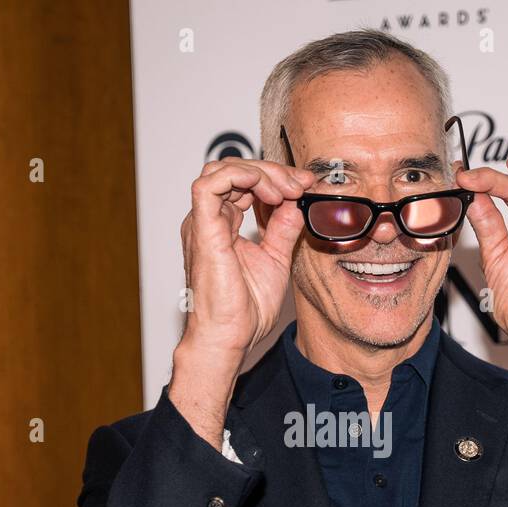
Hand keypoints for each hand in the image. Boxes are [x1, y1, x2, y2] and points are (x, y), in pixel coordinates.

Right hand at [172, 159, 315, 446]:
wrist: (228, 338)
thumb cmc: (243, 312)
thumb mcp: (276, 260)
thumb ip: (283, 229)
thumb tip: (295, 204)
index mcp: (222, 226)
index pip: (245, 183)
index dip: (276, 177)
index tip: (305, 186)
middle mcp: (209, 221)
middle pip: (235, 170)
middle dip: (273, 171)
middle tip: (300, 184)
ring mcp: (203, 223)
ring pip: (223, 169)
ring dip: (260, 171)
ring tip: (286, 190)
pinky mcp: (202, 229)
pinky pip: (211, 183)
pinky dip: (243, 177)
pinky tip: (271, 193)